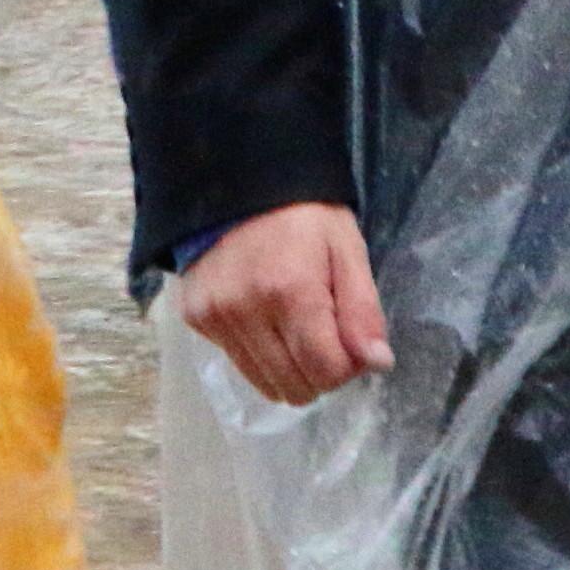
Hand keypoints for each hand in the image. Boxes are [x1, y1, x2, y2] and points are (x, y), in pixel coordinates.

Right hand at [178, 202, 391, 405]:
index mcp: (289, 291)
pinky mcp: (194, 317)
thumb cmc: (300, 214)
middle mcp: (244, 310)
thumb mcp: (346, 249)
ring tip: (291, 325)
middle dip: (319, 369)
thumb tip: (376, 364)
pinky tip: (261, 315)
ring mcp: (213, 316)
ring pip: (265, 384)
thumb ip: (363, 310)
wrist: (232, 181)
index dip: (349, 364)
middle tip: (322, 329)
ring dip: (288, 367)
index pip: (327, 372)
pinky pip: (238, 362)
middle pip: (296, 387)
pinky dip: (258, 352)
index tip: (349, 336)